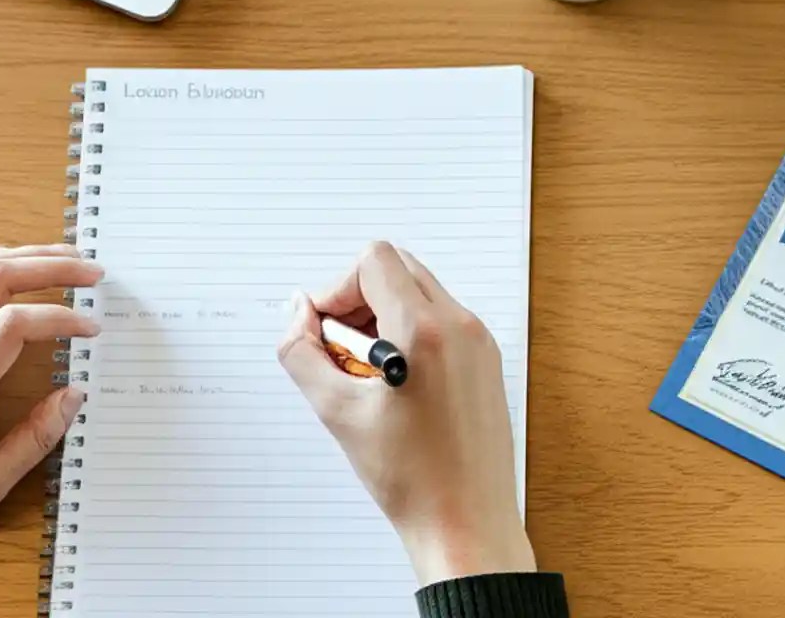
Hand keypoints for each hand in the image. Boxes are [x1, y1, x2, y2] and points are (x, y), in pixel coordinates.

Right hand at [277, 241, 535, 584]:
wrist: (466, 523)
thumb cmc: (410, 478)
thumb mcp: (336, 411)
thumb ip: (301, 353)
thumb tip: (299, 316)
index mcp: (426, 330)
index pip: (374, 261)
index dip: (336, 289)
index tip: (324, 331)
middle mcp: (461, 326)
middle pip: (398, 270)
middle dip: (358, 300)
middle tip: (341, 349)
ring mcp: (480, 343)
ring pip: (420, 294)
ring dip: (382, 318)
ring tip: (366, 374)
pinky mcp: (486, 363)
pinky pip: (441, 322)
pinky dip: (410, 336)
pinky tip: (394, 386)